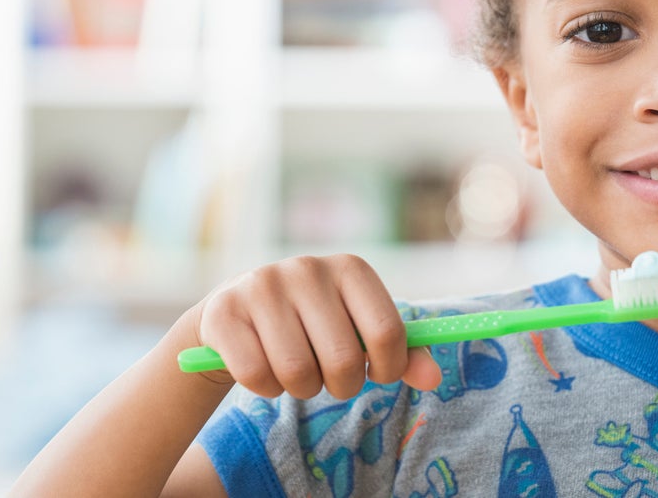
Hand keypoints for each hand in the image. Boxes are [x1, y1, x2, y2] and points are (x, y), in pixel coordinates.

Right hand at [193, 254, 441, 399]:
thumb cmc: (312, 325)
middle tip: (330, 377)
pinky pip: (257, 377)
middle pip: (343, 361)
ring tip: (296, 371)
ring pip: (297, 374)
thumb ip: (401, 353)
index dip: (388, 368)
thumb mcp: (357, 330)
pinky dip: (265, 387)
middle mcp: (307, 268)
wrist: (235, 315)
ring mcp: (262, 286)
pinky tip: (262, 366)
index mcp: (350, 269)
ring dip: (301, 389)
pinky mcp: (223, 312)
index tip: (376, 374)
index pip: (387, 332)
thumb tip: (434, 378)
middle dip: (341, 385)